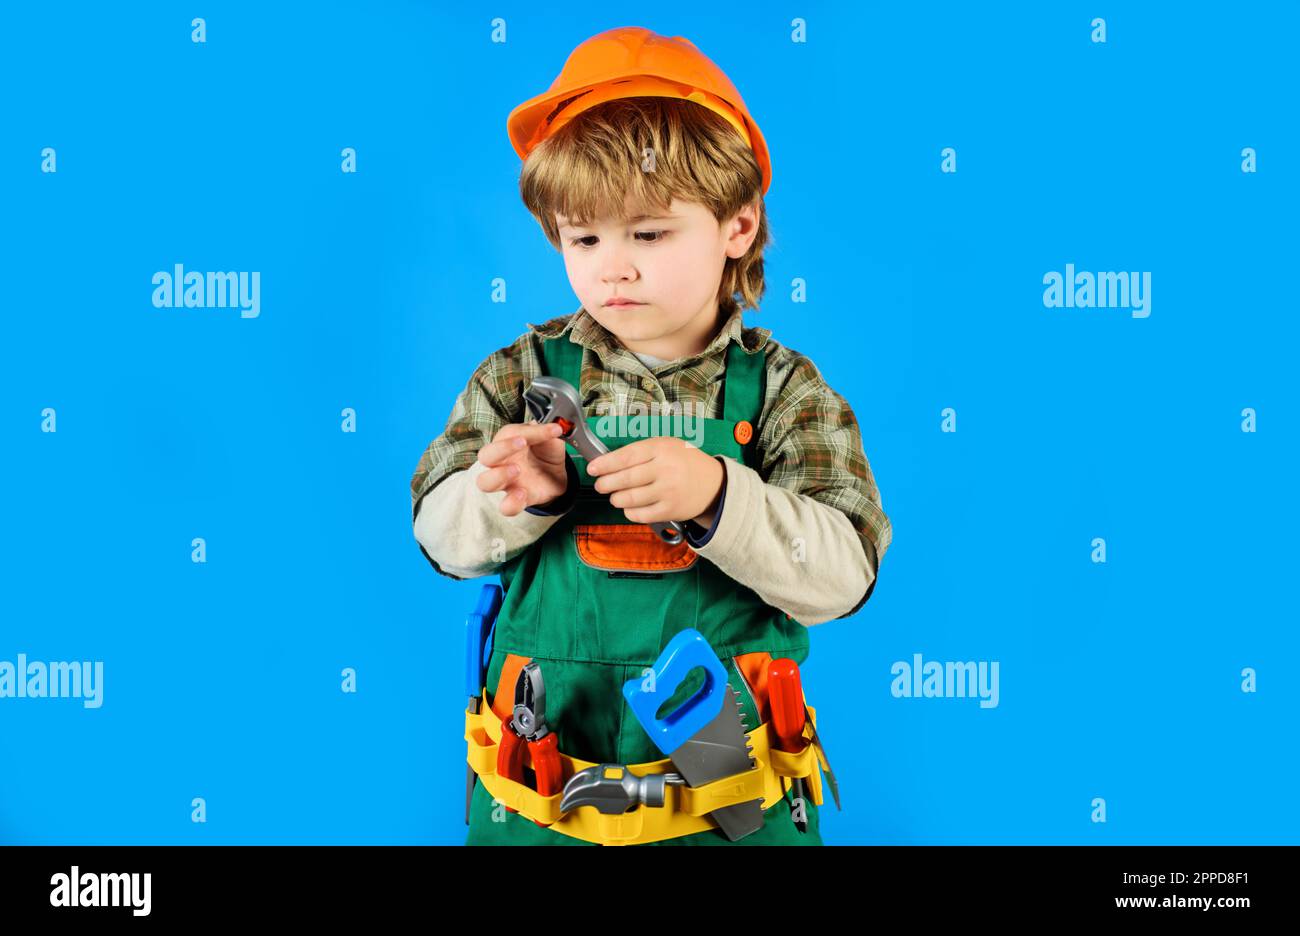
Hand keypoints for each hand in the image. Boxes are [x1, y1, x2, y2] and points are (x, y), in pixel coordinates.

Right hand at [475, 422, 568, 515]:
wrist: (556, 475)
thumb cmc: (546, 453)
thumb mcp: (551, 440)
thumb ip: (548, 435)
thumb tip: (550, 427)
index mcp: (507, 442)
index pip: (510, 433)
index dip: (529, 431)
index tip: (551, 430)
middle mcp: (501, 462)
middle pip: (485, 455)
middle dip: (501, 448)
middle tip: (521, 443)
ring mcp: (506, 482)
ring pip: (485, 482)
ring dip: (498, 475)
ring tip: (517, 470)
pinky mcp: (516, 499)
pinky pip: (505, 506)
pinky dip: (511, 502)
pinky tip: (523, 494)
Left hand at [586, 437, 723, 527]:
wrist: (714, 485)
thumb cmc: (685, 463)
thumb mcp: (667, 446)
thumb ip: (642, 452)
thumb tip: (609, 461)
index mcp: (662, 449)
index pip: (626, 456)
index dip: (605, 464)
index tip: (593, 468)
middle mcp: (665, 469)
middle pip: (625, 479)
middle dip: (606, 483)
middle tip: (600, 485)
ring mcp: (668, 491)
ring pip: (630, 498)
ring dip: (616, 498)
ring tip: (615, 496)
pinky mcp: (670, 510)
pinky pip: (640, 514)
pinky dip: (629, 511)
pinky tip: (629, 506)